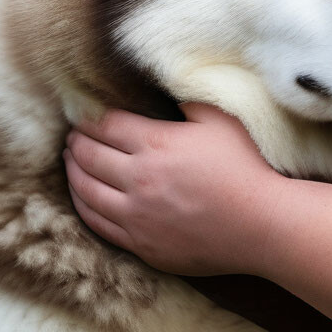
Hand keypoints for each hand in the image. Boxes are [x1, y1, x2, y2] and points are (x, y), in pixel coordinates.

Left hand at [64, 103, 284, 275]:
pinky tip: (83, 196)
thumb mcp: (218, 119)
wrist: (260, 224)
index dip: (88, 116)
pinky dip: (83, 206)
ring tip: (70, 161)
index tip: (82, 111)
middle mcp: (138, 180)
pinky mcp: (141, 243)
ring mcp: (136, 216)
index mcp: (155, 144)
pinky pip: (97, 223)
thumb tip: (165, 87)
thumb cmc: (243, 166)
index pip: (105, 125)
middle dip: (76, 142)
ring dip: (73, 172)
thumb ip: (186, 100)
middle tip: (72, 135)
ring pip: (85, 191)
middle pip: (88, 156)